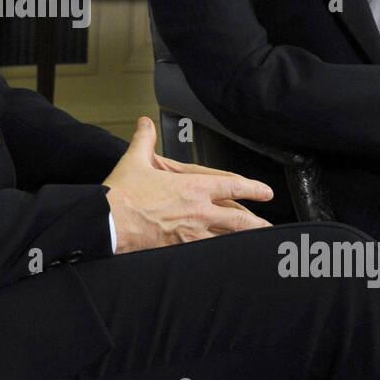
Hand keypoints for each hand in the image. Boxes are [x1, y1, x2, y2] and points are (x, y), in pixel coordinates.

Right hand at [103, 118, 272, 253]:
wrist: (109, 222)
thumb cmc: (122, 194)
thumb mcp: (134, 160)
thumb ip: (143, 139)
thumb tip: (144, 123)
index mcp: (192, 187)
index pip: (232, 185)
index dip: (253, 188)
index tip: (265, 192)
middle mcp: (198, 211)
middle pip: (238, 219)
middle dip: (257, 223)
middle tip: (269, 227)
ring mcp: (191, 232)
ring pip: (226, 238)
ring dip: (242, 240)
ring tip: (255, 244)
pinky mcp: (180, 248)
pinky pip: (208, 250)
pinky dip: (219, 251)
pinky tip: (224, 255)